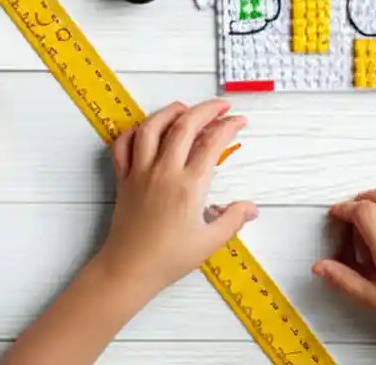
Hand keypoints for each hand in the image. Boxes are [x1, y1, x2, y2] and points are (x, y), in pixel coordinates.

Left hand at [94, 100, 256, 294]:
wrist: (128, 270)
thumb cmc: (168, 259)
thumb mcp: (210, 242)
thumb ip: (233, 220)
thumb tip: (252, 208)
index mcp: (189, 186)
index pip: (212, 143)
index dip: (228, 126)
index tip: (238, 121)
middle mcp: (164, 172)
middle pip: (184, 126)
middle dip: (206, 109)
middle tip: (221, 106)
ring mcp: (141, 173)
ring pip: (152, 128)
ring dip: (170, 112)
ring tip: (185, 108)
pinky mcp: (124, 179)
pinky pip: (124, 146)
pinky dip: (134, 131)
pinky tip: (147, 129)